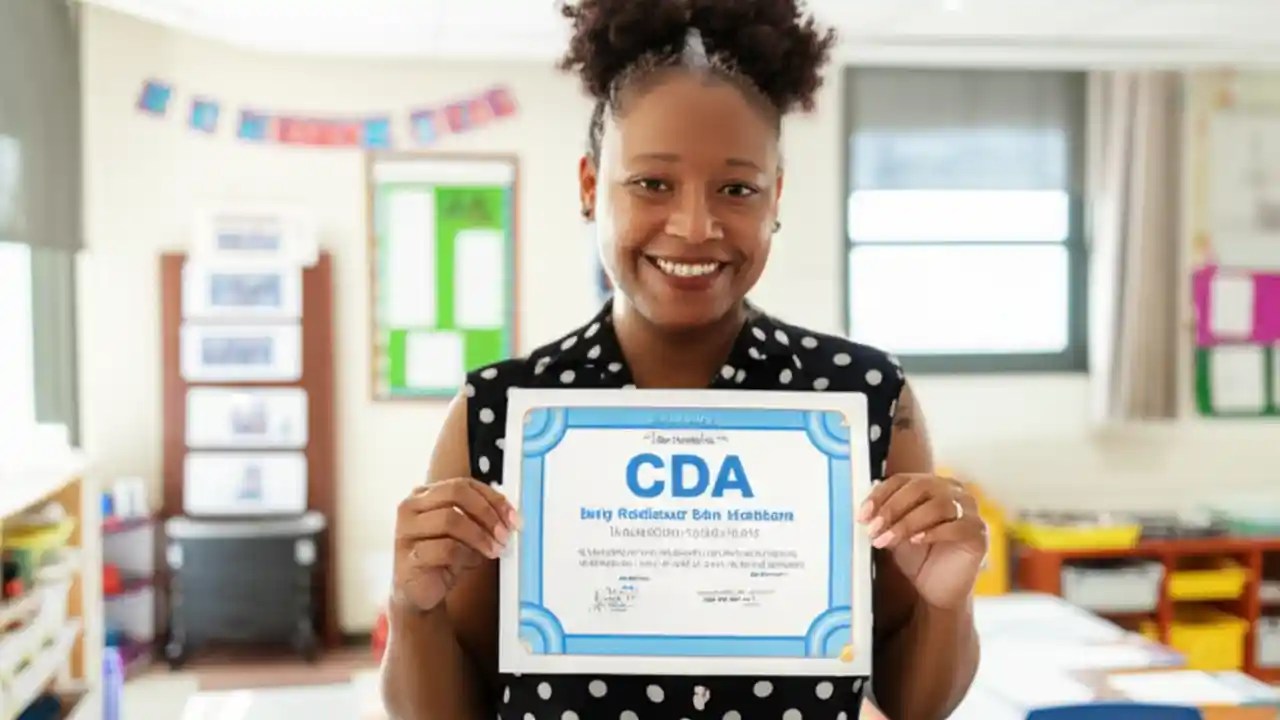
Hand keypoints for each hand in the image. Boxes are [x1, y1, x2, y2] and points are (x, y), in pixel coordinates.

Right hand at [392, 478, 519, 612]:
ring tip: (494, 550)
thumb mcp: (465, 532)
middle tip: (504, 533)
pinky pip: (445, 549)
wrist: (418, 592)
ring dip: (480, 536)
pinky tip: (471, 562)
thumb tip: (510, 518)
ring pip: (450, 519)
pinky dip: (466, 555)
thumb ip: (481, 518)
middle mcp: (412, 507)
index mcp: (425, 494)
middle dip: (487, 513)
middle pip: (455, 493)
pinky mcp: (408, 558)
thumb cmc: (441, 557)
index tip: (512, 517)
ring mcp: (406, 531)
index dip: (493, 498)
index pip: (464, 484)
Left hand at [857, 474, 986, 609]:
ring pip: (938, 505)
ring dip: (907, 523)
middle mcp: (952, 492)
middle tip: (874, 528)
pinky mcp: (977, 533)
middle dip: (892, 507)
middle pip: (921, 487)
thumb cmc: (918, 558)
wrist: (938, 590)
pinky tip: (916, 541)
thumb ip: (884, 518)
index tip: (863, 514)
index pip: (903, 480)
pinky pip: (957, 526)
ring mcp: (968, 511)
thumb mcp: (894, 533)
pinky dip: (933, 532)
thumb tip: (867, 511)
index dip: (880, 495)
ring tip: (888, 540)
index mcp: (930, 486)